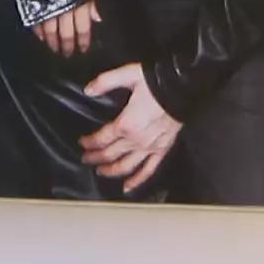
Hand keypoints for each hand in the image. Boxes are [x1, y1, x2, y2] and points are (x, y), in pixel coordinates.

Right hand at [31, 0, 102, 61]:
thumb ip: (93, 4)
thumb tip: (98, 18)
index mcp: (80, 4)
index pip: (83, 29)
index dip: (83, 41)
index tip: (83, 49)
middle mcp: (64, 8)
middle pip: (66, 34)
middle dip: (68, 46)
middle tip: (68, 54)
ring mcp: (49, 7)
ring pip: (51, 31)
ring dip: (53, 42)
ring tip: (54, 49)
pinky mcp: (35, 4)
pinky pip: (36, 23)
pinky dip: (39, 32)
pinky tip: (41, 37)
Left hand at [77, 63, 179, 191]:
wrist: (181, 86)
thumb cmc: (154, 81)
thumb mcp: (127, 75)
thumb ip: (105, 82)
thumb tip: (87, 90)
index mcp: (125, 124)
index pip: (102, 138)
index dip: (89, 142)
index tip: (82, 143)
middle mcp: (136, 140)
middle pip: (110, 154)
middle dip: (96, 157)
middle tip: (86, 159)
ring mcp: (150, 147)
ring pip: (126, 166)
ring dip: (111, 171)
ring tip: (101, 172)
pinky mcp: (162, 149)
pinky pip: (149, 169)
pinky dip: (137, 180)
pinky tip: (127, 187)